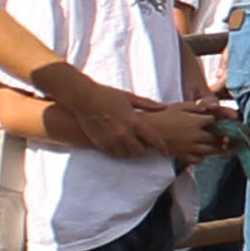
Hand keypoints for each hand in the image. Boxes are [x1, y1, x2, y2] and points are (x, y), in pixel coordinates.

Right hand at [35, 67, 154, 161]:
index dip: (162, 147)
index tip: (166, 152)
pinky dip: (119, 152)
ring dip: (131, 152)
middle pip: (140, 152)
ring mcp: (111, 140)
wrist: (83, 98)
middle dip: (144, 150)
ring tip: (132, 145)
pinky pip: (114, 154)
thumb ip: (147, 104)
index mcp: (133, 120)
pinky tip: (120, 145)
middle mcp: (123, 133)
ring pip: (127, 155)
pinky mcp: (101, 144)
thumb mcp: (129, 97)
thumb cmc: (107, 95)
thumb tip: (163, 107)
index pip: (153, 139)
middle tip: (145, 146)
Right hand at [131, 97, 225, 165]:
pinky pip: (198, 160)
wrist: (147, 129)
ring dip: (210, 147)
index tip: (207, 119)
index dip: (211, 120)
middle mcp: (196, 135)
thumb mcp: (178, 106)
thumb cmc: (162, 115)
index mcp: (196, 121)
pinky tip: (196, 151)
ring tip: (204, 142)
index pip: (213, 121)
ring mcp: (190, 147)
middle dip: (213, 134)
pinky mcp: (183, 155)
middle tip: (208, 131)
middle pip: (214, 137)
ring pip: (209, 151)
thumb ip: (194, 106)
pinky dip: (200, 157)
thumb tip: (207, 109)